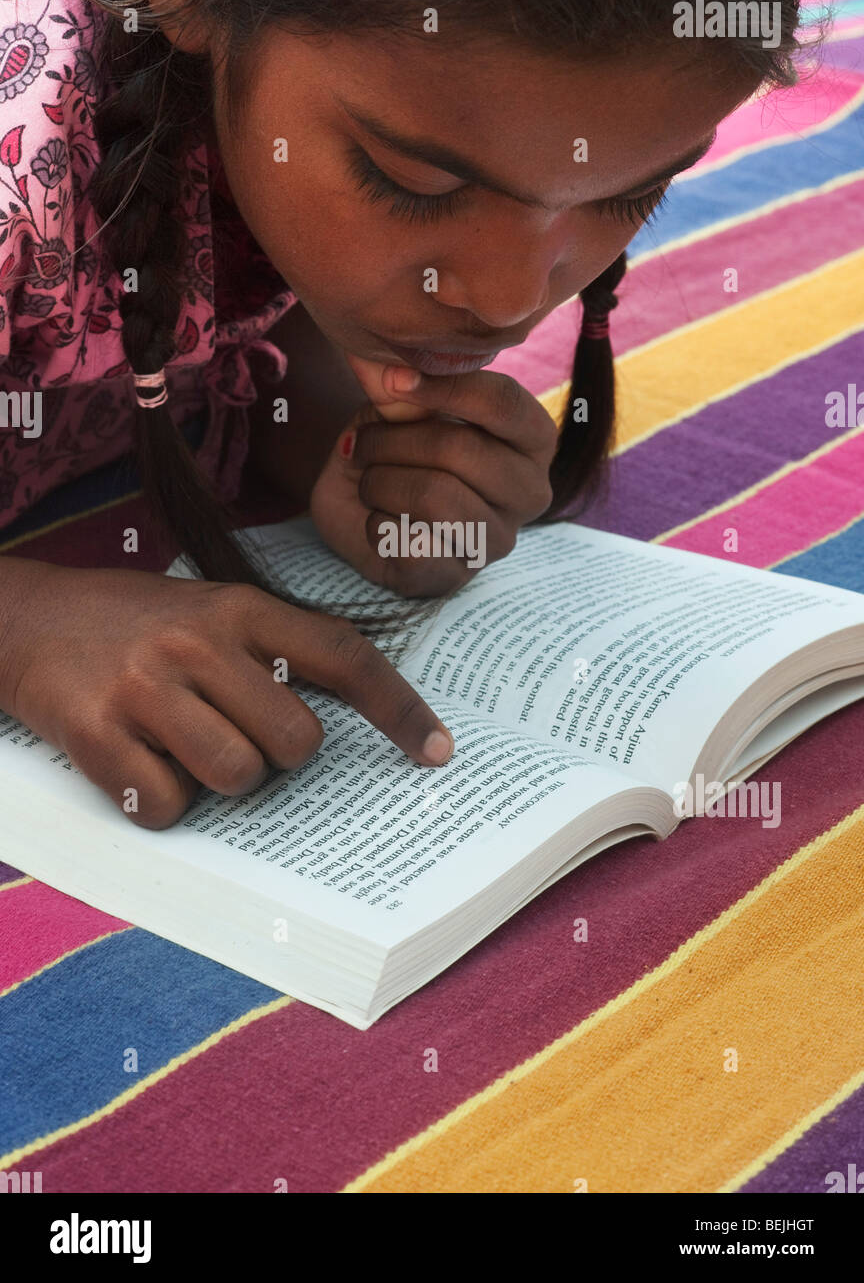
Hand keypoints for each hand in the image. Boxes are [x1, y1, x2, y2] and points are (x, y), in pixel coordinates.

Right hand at [0, 559, 454, 827]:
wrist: (25, 617)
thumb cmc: (137, 624)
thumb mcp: (211, 609)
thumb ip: (275, 650)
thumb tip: (343, 727)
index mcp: (239, 608)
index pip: (343, 656)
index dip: (399, 708)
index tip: (438, 751)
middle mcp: (197, 643)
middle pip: (296, 741)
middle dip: (280, 756)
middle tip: (240, 735)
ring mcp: (144, 688)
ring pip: (238, 777)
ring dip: (224, 783)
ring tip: (187, 748)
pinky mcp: (94, 734)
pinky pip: (169, 806)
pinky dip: (164, 803)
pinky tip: (141, 765)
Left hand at [309, 353, 557, 595]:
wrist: (357, 513)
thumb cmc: (392, 451)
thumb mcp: (395, 409)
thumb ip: (399, 388)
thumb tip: (383, 366)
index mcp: (532, 439)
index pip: (504, 403)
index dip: (445, 388)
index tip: (393, 381)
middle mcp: (530, 492)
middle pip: (460, 449)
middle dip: (391, 442)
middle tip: (362, 445)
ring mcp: (498, 541)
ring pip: (433, 497)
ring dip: (379, 483)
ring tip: (369, 482)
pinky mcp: (457, 577)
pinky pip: (411, 545)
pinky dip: (376, 525)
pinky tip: (377, 521)